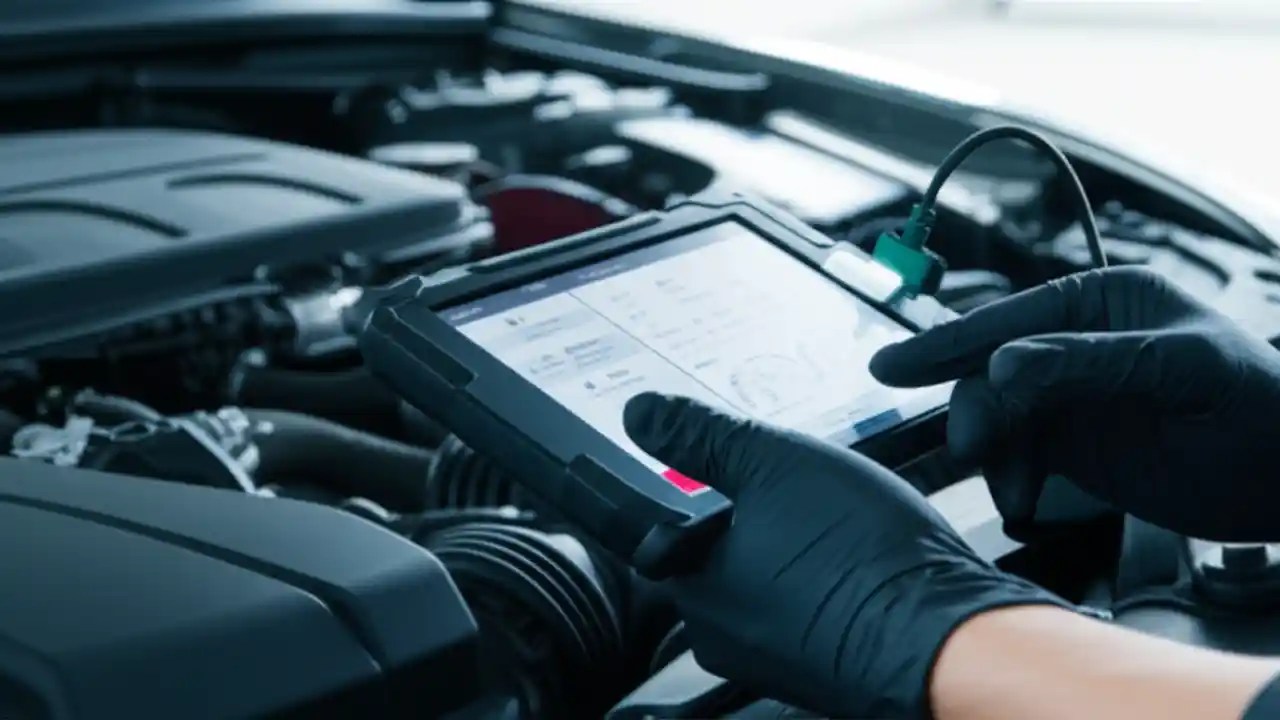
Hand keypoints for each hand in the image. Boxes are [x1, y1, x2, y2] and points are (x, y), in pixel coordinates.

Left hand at [622, 393, 1064, 718]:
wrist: (952, 644)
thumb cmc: (866, 563)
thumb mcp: (774, 463)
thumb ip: (702, 437)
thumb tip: (641, 414)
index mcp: (695, 586)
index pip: (664, 530)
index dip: (699, 488)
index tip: (736, 470)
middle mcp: (724, 636)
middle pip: (722, 553)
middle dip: (760, 516)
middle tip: (808, 491)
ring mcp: (775, 658)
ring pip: (773, 580)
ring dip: (803, 547)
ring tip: (848, 523)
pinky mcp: (827, 670)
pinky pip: (816, 608)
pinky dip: (837, 580)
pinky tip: (871, 558)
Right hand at [870, 266, 1279, 541]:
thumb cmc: (1262, 406)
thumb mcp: (1183, 370)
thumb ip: (1091, 363)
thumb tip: (1005, 365)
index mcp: (1103, 302)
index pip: (1011, 319)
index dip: (949, 342)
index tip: (897, 365)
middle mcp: (1075, 346)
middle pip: (989, 369)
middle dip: (971, 408)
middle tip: (966, 445)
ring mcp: (1069, 398)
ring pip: (994, 418)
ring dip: (992, 452)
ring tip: (1016, 486)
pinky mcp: (1070, 447)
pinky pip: (1013, 456)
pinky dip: (1008, 477)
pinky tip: (1025, 494)